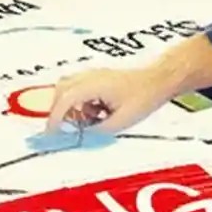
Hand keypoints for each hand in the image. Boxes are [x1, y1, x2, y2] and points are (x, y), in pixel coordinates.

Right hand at [45, 65, 176, 133]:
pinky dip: (81, 103)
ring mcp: (93, 75)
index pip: (64, 100)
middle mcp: (89, 77)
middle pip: (61, 91)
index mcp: (93, 85)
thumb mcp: (120, 122)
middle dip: (59, 111)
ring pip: (68, 89)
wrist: (159, 80)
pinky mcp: (98, 78)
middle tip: (66, 129)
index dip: (55, 118)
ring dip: (71, 107)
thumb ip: (97, 131)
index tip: (52, 133)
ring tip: (88, 121)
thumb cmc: (143, 98)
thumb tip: (81, 136)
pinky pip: (80, 89)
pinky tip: (98, 113)